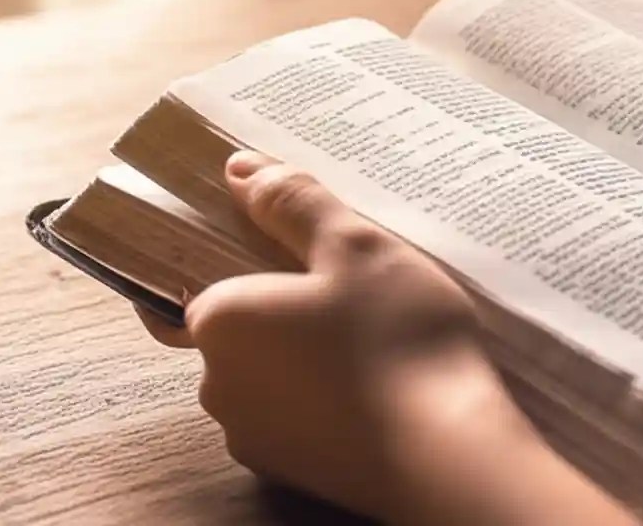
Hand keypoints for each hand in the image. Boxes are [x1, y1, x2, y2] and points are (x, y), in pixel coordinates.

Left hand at [137, 151, 642, 525]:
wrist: (446, 456)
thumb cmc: (397, 339)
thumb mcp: (354, 246)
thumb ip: (293, 202)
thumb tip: (240, 171)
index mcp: (219, 318)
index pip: (197, 281)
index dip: (235, 264)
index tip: (282, 257)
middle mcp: (219, 384)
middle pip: (240, 329)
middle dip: (283, 308)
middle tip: (348, 285)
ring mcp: (255, 436)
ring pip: (271, 376)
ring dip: (307, 355)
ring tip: (374, 334)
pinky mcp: (295, 472)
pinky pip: (299, 417)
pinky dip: (328, 398)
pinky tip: (378, 382)